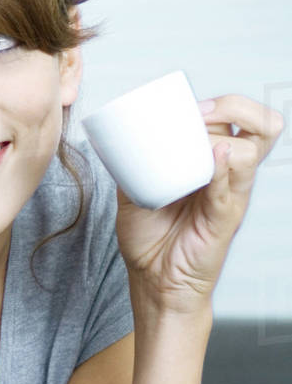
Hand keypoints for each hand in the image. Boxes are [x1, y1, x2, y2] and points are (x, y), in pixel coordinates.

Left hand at [113, 94, 284, 316]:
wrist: (151, 280)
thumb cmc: (149, 236)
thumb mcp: (134, 187)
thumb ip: (132, 161)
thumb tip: (121, 131)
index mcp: (214, 164)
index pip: (242, 120)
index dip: (225, 103)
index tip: (193, 105)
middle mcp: (229, 176)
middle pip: (261, 126)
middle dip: (234, 107)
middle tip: (201, 112)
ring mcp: (230, 196)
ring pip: (253, 149)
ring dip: (225, 134)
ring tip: (200, 137)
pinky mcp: (225, 219)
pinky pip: (232, 187)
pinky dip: (223, 168)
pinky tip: (214, 157)